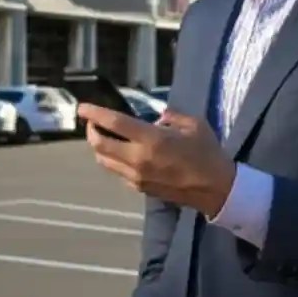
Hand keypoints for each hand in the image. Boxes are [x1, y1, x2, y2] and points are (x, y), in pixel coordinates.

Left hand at [77, 104, 235, 217]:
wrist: (215, 188)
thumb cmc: (207, 152)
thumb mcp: (194, 124)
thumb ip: (171, 116)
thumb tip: (156, 118)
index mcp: (151, 139)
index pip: (114, 123)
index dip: (95, 114)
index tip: (82, 108)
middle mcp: (138, 159)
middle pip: (100, 144)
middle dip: (92, 131)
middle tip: (93, 123)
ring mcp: (137, 176)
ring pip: (104, 161)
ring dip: (99, 147)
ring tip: (104, 137)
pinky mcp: (140, 188)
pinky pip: (118, 172)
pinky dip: (113, 161)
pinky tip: (122, 154)